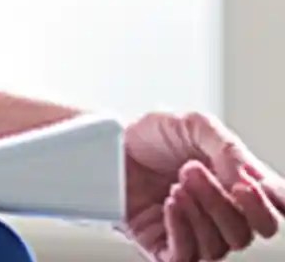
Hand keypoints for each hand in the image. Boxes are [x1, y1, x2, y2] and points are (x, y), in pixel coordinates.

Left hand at [123, 112, 284, 260]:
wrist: (106, 142)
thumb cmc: (152, 135)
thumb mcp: (195, 125)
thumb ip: (228, 148)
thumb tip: (249, 181)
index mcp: (239, 187)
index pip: (278, 210)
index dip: (273, 203)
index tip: (246, 182)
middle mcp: (222, 214)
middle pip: (254, 232)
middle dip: (228, 203)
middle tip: (192, 170)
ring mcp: (194, 232)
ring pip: (222, 245)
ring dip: (202, 211)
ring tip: (176, 181)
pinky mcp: (162, 246)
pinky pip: (186, 257)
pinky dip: (183, 230)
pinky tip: (171, 203)